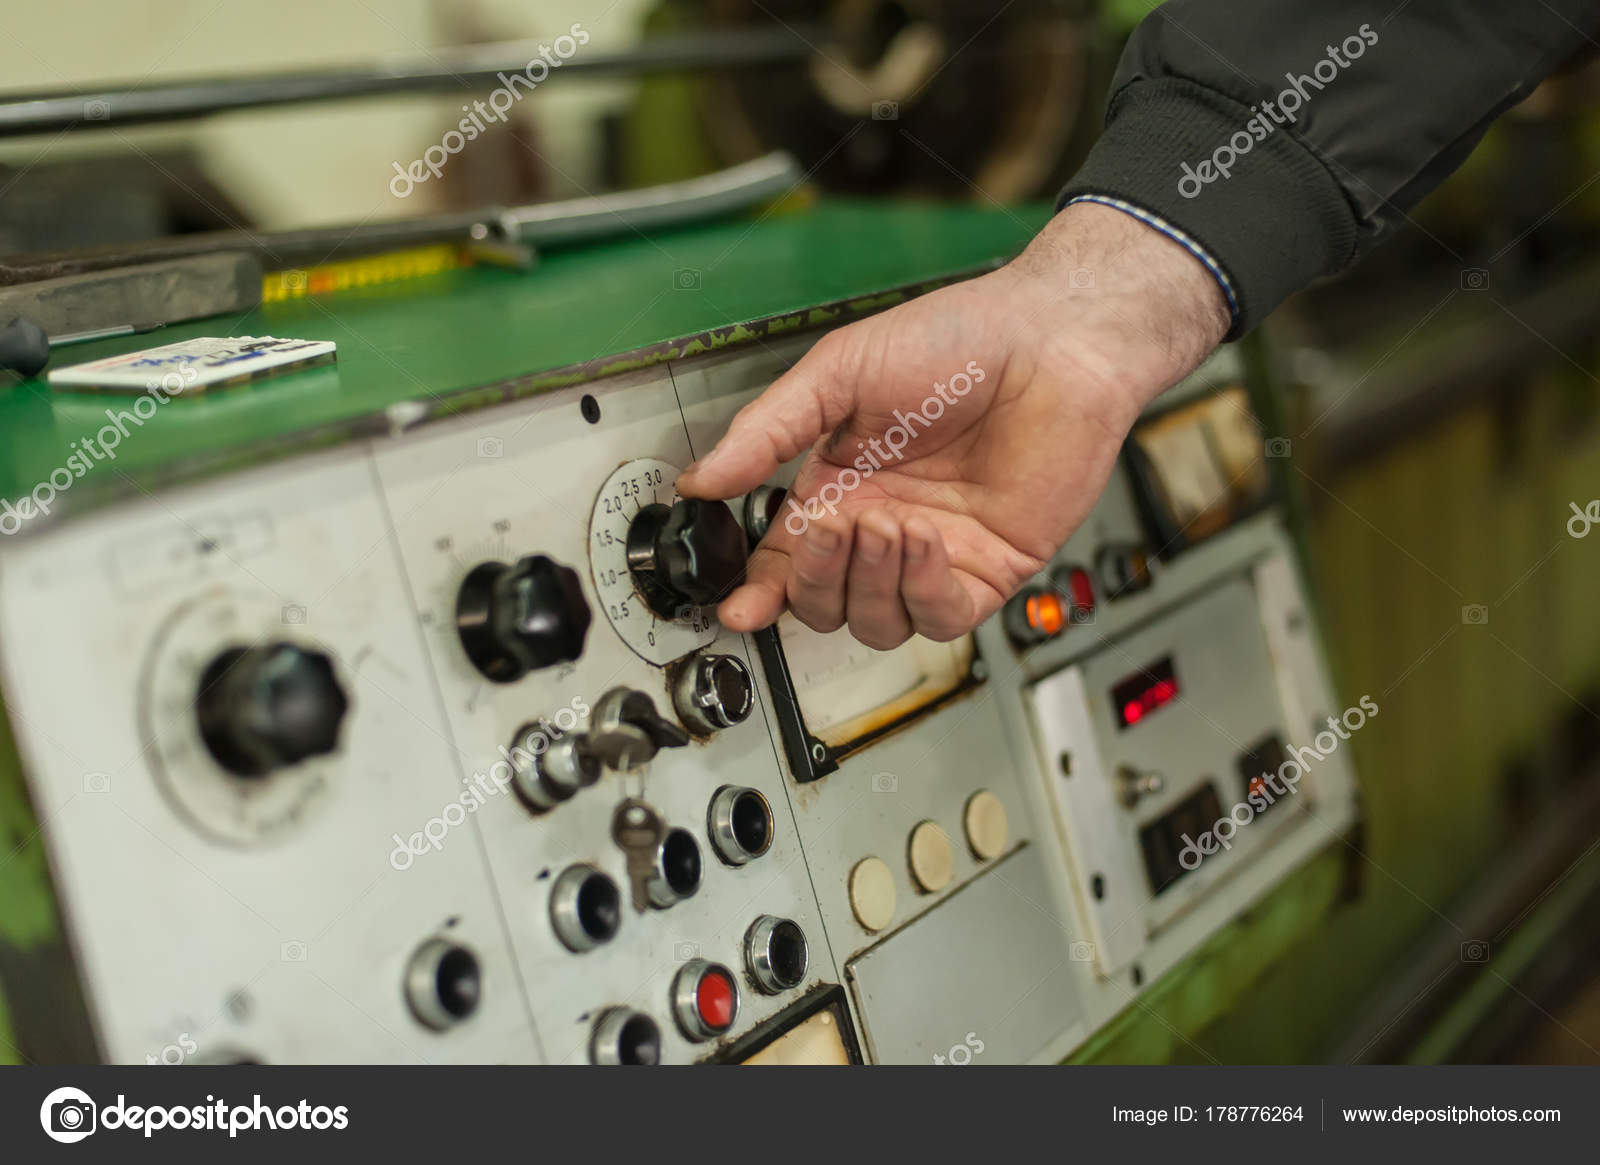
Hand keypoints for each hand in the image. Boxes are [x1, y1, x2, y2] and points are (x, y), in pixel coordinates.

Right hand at [675, 202, 1230, 648]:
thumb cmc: (957, 339)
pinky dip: (923, 589)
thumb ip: (768, 431)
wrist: (1051, 340)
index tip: (739, 606)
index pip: (786, 564)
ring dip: (870, 582)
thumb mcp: (839, 372)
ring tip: (884, 522)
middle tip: (832, 528)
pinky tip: (924, 540)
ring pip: (879, 623)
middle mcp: (883, 526)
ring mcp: (936, 553)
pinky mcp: (989, 568)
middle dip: (818, 578)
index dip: (759, 593)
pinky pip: (942, 618)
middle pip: (825, 604)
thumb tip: (701, 479)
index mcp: (839, 485)